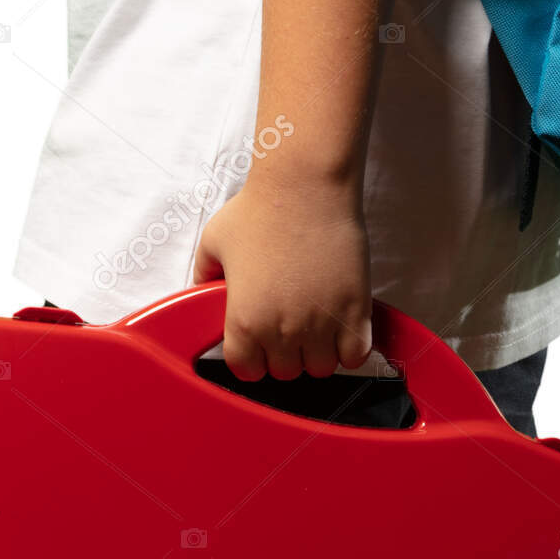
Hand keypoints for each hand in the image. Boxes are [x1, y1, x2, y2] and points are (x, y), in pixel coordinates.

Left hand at [193, 177, 372, 381]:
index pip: (246, 371)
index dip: (252, 359)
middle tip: (288, 326)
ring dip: (318, 352)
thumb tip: (203, 290)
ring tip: (316, 326)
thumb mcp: (215, 241)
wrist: (305, 186)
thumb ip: (204, 274)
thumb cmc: (260, 209)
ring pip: (321, 367)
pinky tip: (342, 327)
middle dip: (285, 354)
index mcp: (244, 322)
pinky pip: (356, 354)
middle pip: (285, 372)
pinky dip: (350, 348)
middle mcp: (282, 331)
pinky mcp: (355, 310)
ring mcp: (321, 323)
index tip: (259, 345)